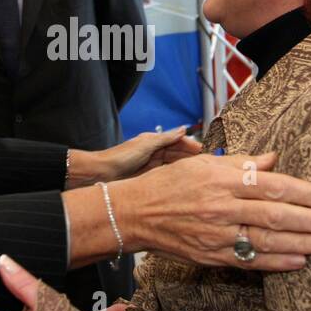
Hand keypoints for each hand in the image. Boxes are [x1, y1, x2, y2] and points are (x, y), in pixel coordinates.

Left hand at [68, 126, 200, 187]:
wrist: (101, 174)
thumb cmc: (120, 157)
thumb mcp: (146, 145)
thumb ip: (166, 138)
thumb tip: (184, 129)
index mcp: (153, 141)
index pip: (178, 141)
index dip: (192, 145)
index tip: (206, 151)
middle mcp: (154, 152)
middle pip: (178, 153)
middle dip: (192, 157)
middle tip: (209, 164)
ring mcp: (152, 165)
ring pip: (174, 165)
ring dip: (187, 168)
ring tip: (201, 174)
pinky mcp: (149, 178)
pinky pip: (167, 175)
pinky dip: (177, 177)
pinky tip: (187, 182)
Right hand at [108, 151, 310, 271]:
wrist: (135, 213)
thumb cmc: (171, 183)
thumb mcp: (205, 163)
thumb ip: (243, 163)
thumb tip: (275, 160)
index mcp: (224, 180)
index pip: (274, 186)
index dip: (308, 194)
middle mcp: (223, 208)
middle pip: (277, 216)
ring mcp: (217, 235)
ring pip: (268, 241)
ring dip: (304, 244)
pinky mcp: (211, 256)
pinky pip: (249, 261)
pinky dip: (276, 263)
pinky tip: (300, 261)